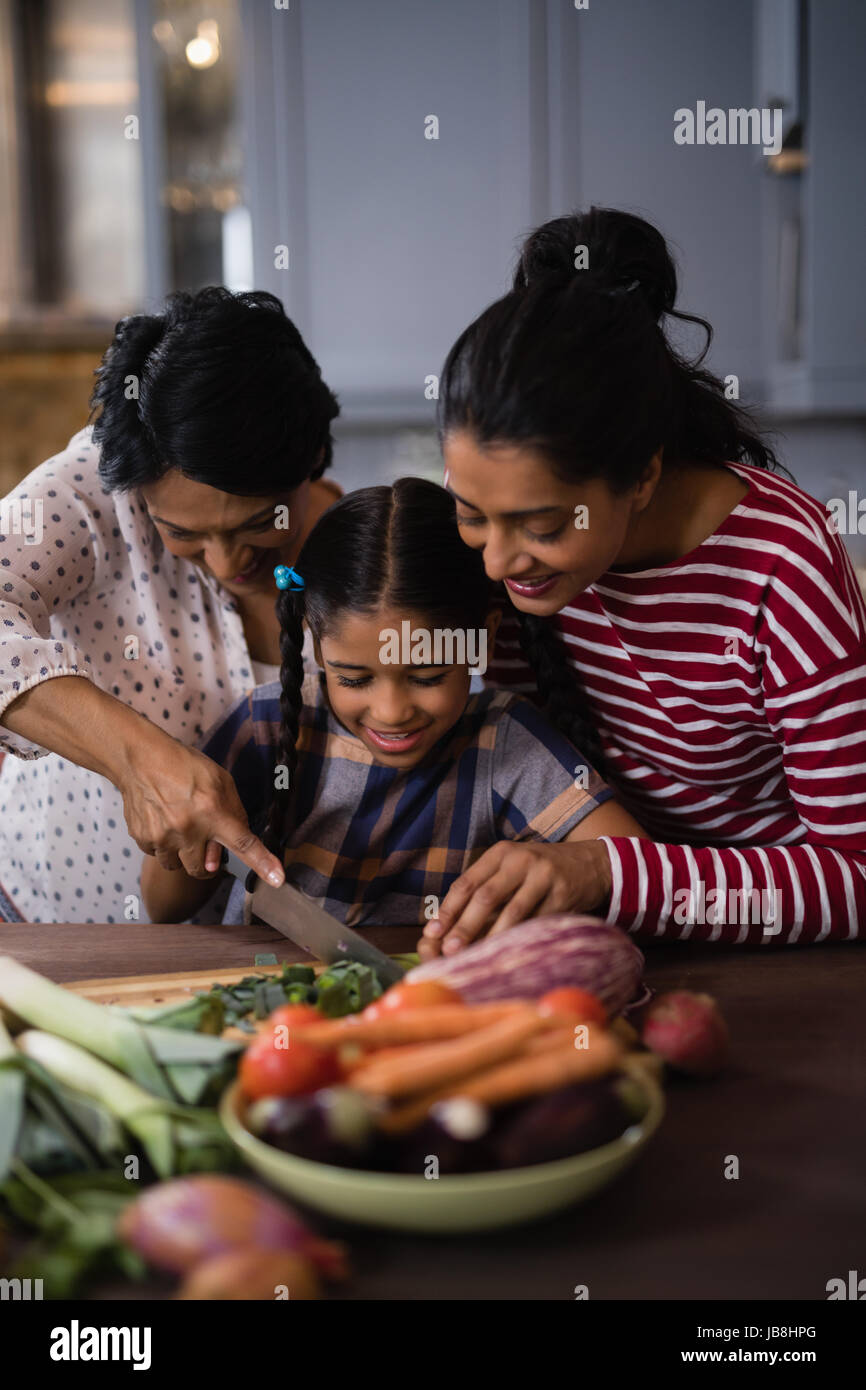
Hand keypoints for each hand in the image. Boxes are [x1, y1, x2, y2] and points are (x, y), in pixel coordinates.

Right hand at [117, 732, 283, 885]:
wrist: (141, 759)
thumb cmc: (184, 766)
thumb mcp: (220, 781)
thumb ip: (233, 811)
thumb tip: (239, 838)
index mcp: (212, 812)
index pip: (243, 844)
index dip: (262, 863)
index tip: (277, 879)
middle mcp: (187, 829)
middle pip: (204, 870)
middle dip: (207, 864)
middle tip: (204, 846)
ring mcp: (162, 837)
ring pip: (178, 865)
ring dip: (183, 854)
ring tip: (179, 827)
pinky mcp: (142, 838)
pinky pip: (158, 854)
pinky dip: (163, 844)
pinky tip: (163, 822)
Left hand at [417, 839, 611, 959]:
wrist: (591, 863)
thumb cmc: (540, 871)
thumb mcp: (512, 866)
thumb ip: (485, 886)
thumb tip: (449, 924)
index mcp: (501, 853)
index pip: (467, 882)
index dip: (448, 909)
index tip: (433, 932)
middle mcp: (520, 860)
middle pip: (485, 896)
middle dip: (465, 926)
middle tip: (450, 950)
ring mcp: (543, 876)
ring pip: (512, 911)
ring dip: (492, 937)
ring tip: (476, 956)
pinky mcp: (563, 894)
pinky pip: (538, 921)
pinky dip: (521, 938)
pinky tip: (509, 952)